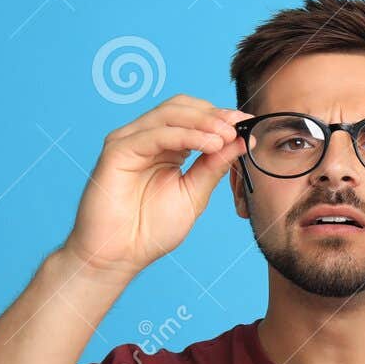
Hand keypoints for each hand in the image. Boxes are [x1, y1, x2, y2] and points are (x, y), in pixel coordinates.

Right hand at [62, 95, 252, 278]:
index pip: (193, 116)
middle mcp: (146, 138)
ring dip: (203, 122)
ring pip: (168, 115)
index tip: (247, 123)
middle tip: (237, 126)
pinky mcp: (117, 151)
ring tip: (226, 136)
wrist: (121, 255)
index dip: (220, 116)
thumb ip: (214, 166)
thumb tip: (240, 140)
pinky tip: (209, 144)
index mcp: (165, 146)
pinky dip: (185, 136)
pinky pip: (154, 134)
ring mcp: (129, 141)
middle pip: (181, 108)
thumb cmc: (151, 229)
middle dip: (213, 115)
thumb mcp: (194, 193)